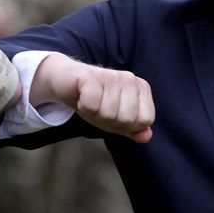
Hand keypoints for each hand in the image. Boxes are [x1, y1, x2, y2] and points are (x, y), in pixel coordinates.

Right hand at [36, 54, 154, 141]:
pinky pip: (91, 105)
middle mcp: (130, 79)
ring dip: (94, 114)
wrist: (67, 82)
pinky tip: (81, 97)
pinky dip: (83, 107)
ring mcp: (111, 75)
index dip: (127, 125)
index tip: (114, 114)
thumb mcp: (116, 119)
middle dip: (109, 121)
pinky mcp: (91, 76)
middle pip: (127, 119)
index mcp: (141, 88)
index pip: (145, 120)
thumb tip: (146, 136)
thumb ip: (133, 129)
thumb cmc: (95, 101)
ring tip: (90, 102)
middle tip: (99, 108)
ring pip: (108, 113)